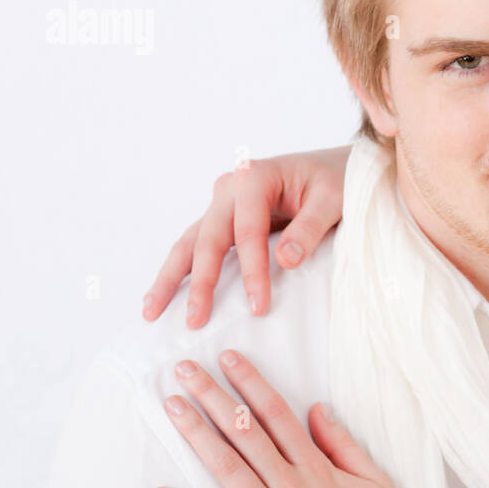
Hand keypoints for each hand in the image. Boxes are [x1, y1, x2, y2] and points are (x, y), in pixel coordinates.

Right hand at [143, 147, 350, 328]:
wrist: (336, 167)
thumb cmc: (337, 180)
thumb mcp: (333, 199)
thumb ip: (309, 228)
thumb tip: (285, 260)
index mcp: (255, 177)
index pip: (247, 231)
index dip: (252, 271)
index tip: (259, 306)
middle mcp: (231, 187)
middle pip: (208, 237)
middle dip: (201, 281)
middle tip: (196, 320)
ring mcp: (223, 202)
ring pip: (190, 241)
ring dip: (170, 277)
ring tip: (151, 312)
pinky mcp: (224, 217)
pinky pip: (197, 244)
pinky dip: (180, 270)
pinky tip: (164, 296)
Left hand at [150, 349, 463, 487]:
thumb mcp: (375, 481)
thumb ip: (343, 444)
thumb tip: (317, 409)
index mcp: (317, 469)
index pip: (276, 414)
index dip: (250, 382)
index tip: (229, 359)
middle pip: (245, 432)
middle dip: (213, 396)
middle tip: (185, 370)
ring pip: (229, 469)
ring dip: (197, 435)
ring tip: (173, 408)